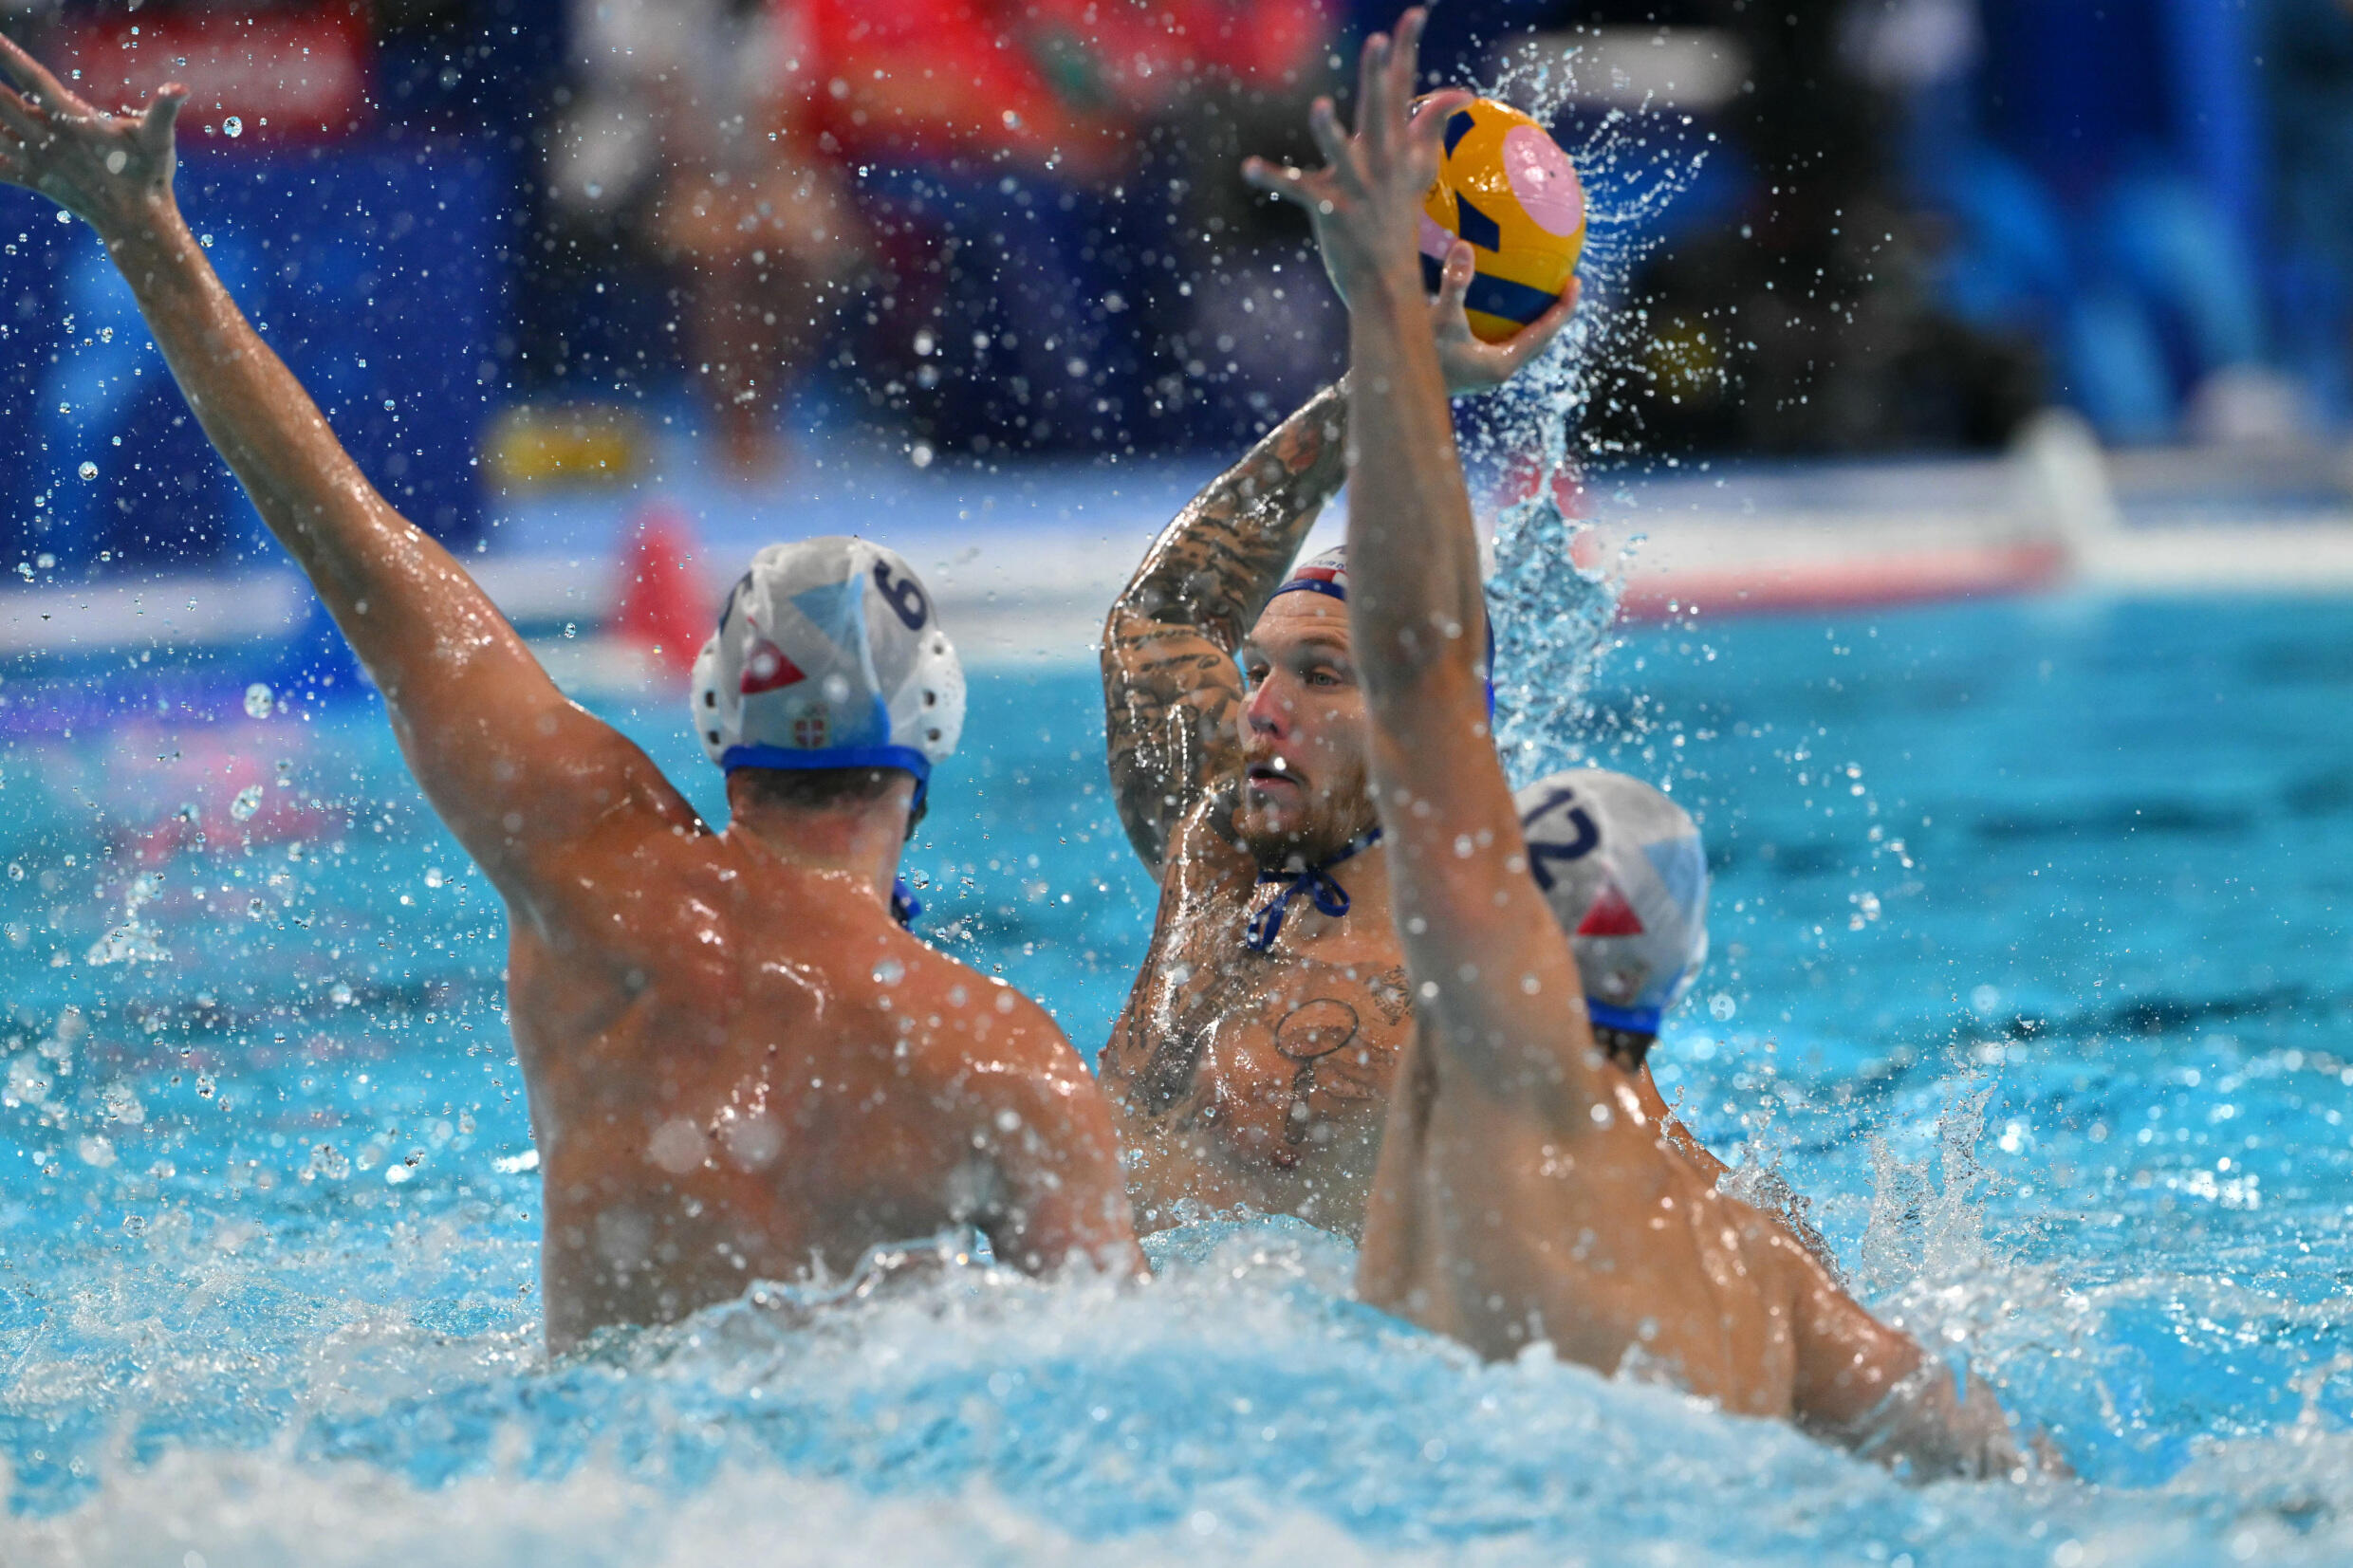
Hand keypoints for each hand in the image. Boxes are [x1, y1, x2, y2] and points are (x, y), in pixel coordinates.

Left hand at [0, 34, 185, 235]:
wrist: (137, 224)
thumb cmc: (149, 178)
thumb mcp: (159, 141)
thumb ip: (163, 111)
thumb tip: (180, 88)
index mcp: (76, 122)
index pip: (37, 82)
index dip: (12, 58)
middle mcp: (51, 140)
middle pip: (4, 104)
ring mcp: (40, 161)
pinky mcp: (36, 180)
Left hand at [1242, 9, 1461, 310]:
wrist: (1387, 279)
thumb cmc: (1399, 215)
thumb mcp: (1420, 168)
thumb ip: (1433, 124)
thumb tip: (1463, 92)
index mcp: (1397, 146)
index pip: (1403, 88)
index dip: (1406, 49)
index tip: (1413, 14)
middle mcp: (1380, 162)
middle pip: (1379, 111)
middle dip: (1378, 76)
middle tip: (1378, 41)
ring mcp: (1356, 188)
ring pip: (1341, 155)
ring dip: (1330, 134)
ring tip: (1320, 108)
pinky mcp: (1329, 210)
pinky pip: (1297, 190)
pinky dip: (1272, 178)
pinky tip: (1248, 167)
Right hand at [1427, 238, 1578, 396]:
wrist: (1396, 389)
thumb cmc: (1419, 359)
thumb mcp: (1439, 319)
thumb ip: (1455, 285)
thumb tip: (1465, 246)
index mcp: (1502, 363)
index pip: (1545, 332)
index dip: (1564, 307)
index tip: (1576, 282)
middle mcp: (1497, 371)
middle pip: (1539, 340)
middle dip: (1554, 314)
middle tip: (1564, 286)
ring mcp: (1484, 373)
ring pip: (1520, 343)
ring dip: (1531, 320)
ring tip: (1536, 294)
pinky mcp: (1470, 370)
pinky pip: (1499, 341)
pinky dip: (1505, 321)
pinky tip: (1493, 303)